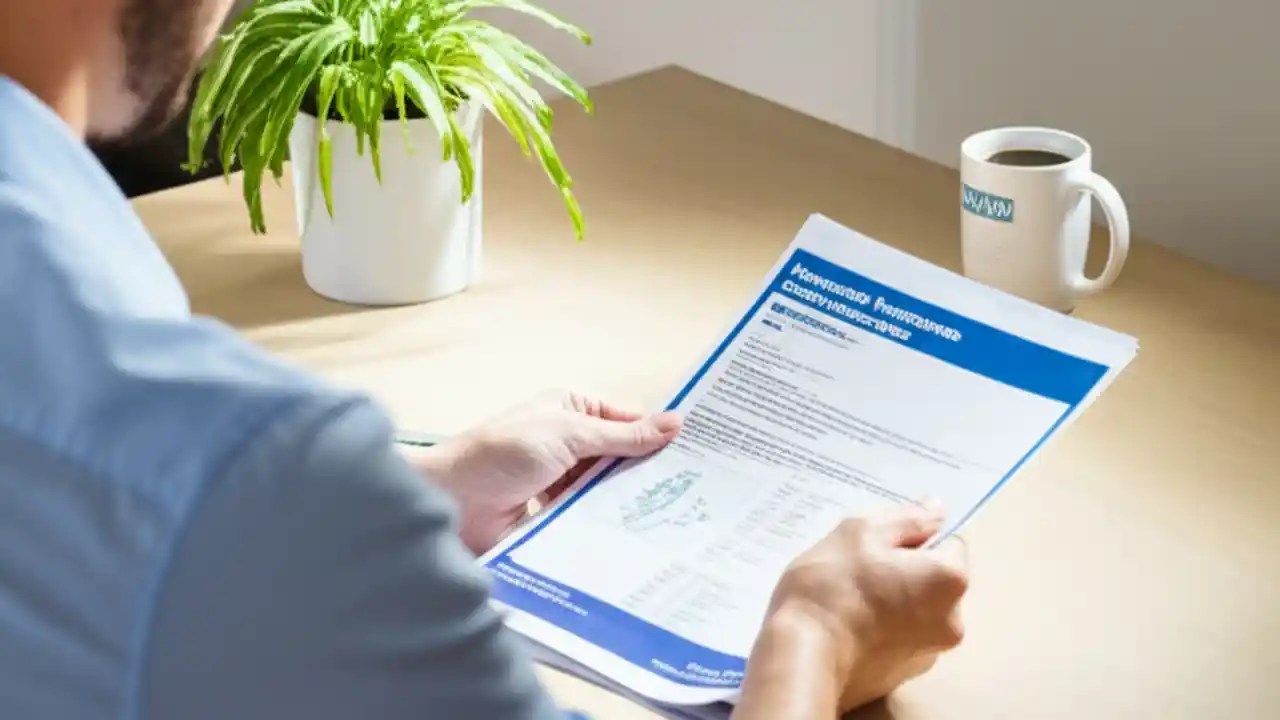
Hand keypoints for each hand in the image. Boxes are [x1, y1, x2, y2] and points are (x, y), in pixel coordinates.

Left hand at [413, 391, 682, 553]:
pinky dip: (607, 526)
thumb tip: (674, 423)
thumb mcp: (568, 434)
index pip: (627, 420)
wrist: (451, 504)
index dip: (657, 436)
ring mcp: (561, 482)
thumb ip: (622, 434)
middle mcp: (568, 444)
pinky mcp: (554, 516)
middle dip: (647, 473)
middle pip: (620, 459)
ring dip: (628, 503)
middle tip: (696, 492)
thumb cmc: (500, 454)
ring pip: (607, 492)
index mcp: (571, 410)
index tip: (698, 453)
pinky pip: (589, 519)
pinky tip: (637, 538)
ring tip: (674, 519)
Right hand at [737, 503, 967, 717]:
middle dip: (905, 572)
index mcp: (950, 580)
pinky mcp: (901, 677)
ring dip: (893, 603)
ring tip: (848, 602)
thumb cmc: (833, 585)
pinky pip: (897, 640)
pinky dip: (880, 632)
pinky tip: (847, 629)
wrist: (802, 656)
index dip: (914, 538)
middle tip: (859, 570)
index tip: (877, 546)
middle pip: (934, 581)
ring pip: (915, 612)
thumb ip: (908, 518)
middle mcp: (952, 621)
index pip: (949, 543)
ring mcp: (928, 655)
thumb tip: (937, 510)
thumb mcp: (862, 531)